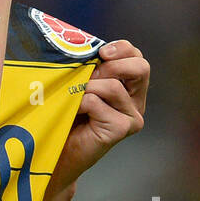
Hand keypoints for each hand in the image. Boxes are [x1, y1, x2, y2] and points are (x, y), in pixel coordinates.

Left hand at [49, 39, 148, 191]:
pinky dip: (80, 103)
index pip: (136, 56)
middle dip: (113, 65)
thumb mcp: (80, 84)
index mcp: (129, 86)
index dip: (121, 48)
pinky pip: (97, 102)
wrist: (58, 151)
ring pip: (113, 86)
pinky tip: (73, 112)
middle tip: (90, 75)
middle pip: (141, 67)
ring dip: (87, 87)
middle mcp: (136, 101)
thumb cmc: (67, 116)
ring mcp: (132, 117)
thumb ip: (90, 68)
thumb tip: (85, 50)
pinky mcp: (121, 129)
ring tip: (74, 98)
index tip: (101, 52)